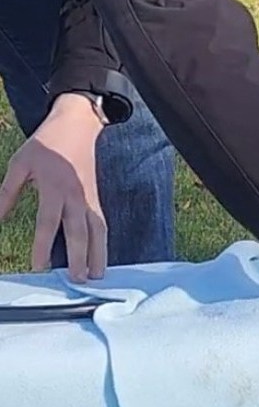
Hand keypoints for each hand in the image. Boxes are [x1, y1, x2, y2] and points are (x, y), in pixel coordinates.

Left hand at [0, 93, 106, 280]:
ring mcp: (89, 198)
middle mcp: (76, 196)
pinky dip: (102, 242)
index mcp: (55, 187)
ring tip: (96, 275)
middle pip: (80, 232)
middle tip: (77, 280)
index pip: (49, 222)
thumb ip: (7, 193)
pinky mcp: (95, 198)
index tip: (40, 266)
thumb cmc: (46, 145)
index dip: (44, 245)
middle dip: (79, 257)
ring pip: (97, 230)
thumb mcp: (19, 165)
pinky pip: (101, 223)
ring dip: (98, 254)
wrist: (77, 126)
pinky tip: (100, 257)